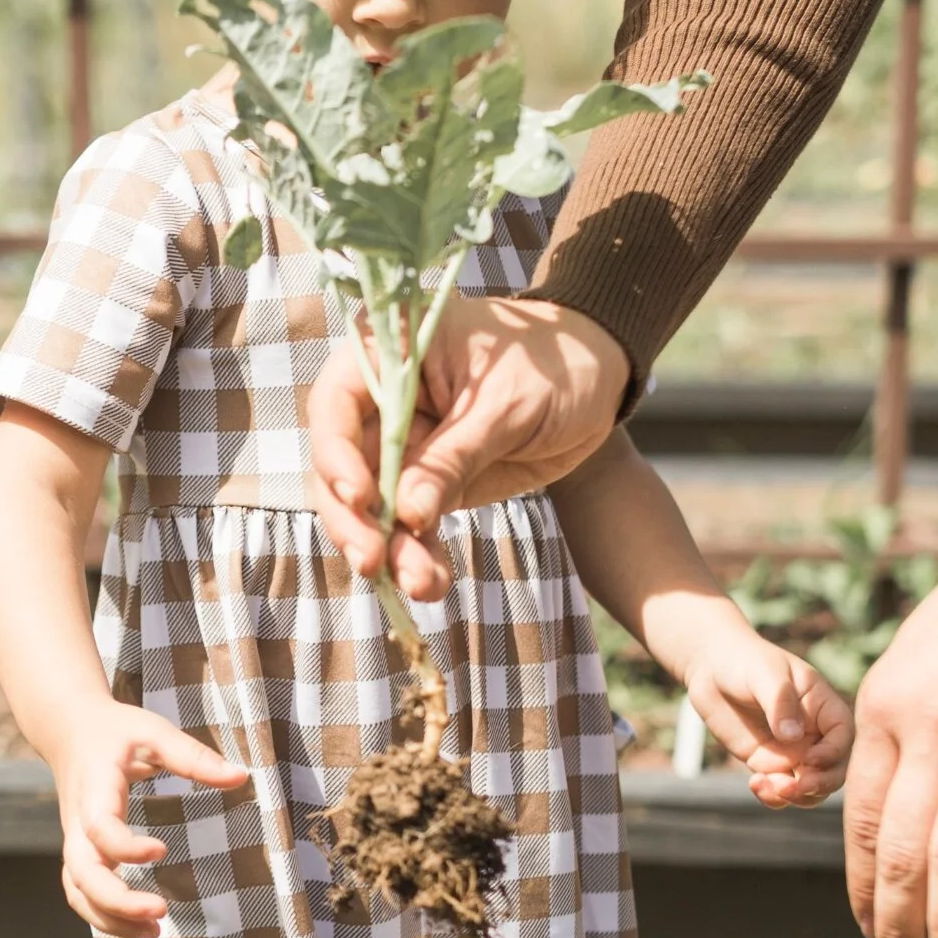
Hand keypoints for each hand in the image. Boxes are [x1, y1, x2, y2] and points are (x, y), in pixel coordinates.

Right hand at [48, 699, 247, 937]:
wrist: (69, 729)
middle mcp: (77, 823)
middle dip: (116, 901)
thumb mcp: (153, 731)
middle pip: (80, 875)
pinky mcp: (81, 853)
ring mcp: (75, 841)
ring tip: (155, 930)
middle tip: (160, 912)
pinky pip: (82, 893)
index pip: (98, 829)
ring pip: (78, 892)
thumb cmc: (115, 731)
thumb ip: (193, 756)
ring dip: (110, 918)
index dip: (124, 847)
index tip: (161, 850)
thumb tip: (241, 778)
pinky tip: (141, 925)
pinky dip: (104, 915)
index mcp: (93, 790)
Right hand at [308, 295, 629, 600]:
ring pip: (375, 505)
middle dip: (354, 518)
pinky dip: (418, 554)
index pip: (336, 404)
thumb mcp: (505, 405)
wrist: (601, 378)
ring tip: (422, 584)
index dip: (336, 455)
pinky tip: (433, 581)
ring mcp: (407, 446)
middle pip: (343, 464)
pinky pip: (412, 523)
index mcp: (391, 354)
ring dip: (390, 549)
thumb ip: (453, 457)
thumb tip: (407, 514)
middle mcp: (384, 402)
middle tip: (372, 560)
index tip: (360, 499)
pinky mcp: (432, 482)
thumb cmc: (553, 364)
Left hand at [679, 609, 853, 806]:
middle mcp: (815, 733)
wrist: (712, 668)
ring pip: (810, 787)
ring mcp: (793, 752)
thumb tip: (794, 736)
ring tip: (770, 787)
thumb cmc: (745, 661)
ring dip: (797, 796)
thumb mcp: (765, 673)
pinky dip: (773, 796)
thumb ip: (780, 702)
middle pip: (835, 769)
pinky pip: (780, 790)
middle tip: (795, 787)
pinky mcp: (769, 764)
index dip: (834, 753)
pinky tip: (755, 784)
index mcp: (823, 706)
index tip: (810, 759)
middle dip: (821, 784)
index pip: (844, 735)